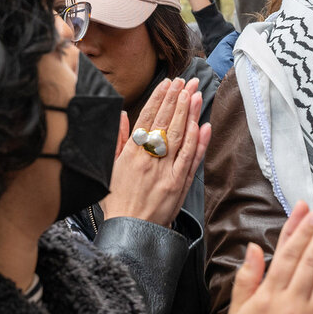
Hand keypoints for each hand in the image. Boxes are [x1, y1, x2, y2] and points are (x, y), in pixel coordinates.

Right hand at [99, 78, 210, 226]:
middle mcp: (149, 159)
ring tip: (196, 93)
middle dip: (178, 99)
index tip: (169, 83)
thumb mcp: (109, 168)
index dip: (160, 99)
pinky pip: (191, 159)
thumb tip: (121, 115)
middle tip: (187, 81)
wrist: (129, 232)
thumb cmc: (117, 202)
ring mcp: (166, 171)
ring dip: (189, 113)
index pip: (148, 119)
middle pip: (167, 123)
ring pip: (181, 136)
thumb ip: (116, 140)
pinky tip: (204, 125)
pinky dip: (199, 141)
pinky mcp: (179, 184)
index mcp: (130, 153)